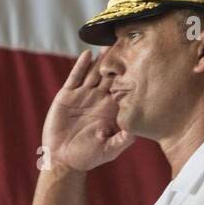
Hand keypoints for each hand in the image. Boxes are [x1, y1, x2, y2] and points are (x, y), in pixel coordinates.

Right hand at [41, 49, 135, 173]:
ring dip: (100, 60)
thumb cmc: (88, 156)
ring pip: (93, 73)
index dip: (130, 76)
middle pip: (109, 76)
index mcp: (110, 109)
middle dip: (117, 62)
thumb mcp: (110, 150)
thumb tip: (137, 130)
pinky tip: (87, 54)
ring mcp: (82, 95)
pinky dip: (80, 66)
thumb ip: (123, 139)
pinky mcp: (67, 96)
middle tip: (127, 45)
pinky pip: (75, 77)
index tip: (140, 62)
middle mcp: (98, 99)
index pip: (123, 88)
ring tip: (108, 45)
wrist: (63, 159)